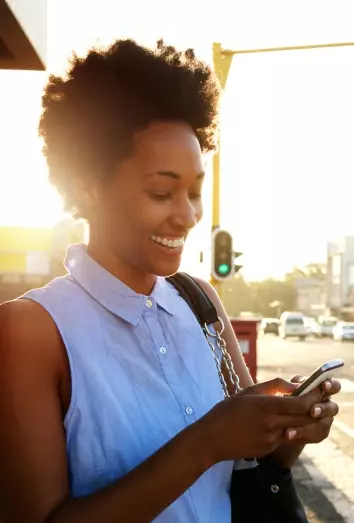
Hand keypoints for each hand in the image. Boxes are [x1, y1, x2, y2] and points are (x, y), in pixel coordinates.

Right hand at [199, 378, 321, 462]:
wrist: (211, 439)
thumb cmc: (226, 411)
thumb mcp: (247, 392)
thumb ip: (272, 386)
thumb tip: (293, 385)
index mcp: (266, 406)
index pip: (300, 404)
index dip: (312, 398)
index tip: (317, 391)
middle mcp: (271, 424)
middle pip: (304, 418)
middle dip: (313, 409)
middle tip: (314, 401)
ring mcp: (271, 439)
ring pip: (296, 429)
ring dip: (300, 421)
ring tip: (295, 412)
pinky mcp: (268, 450)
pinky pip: (283, 438)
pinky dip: (284, 430)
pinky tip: (272, 425)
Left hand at [283, 376, 340, 442]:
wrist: (275, 418)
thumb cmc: (281, 396)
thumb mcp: (281, 388)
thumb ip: (288, 384)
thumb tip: (297, 386)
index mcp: (321, 389)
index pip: (334, 385)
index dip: (331, 385)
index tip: (324, 386)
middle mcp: (326, 404)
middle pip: (333, 408)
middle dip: (323, 409)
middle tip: (313, 412)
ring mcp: (325, 420)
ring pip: (324, 425)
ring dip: (309, 427)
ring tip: (291, 430)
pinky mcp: (319, 433)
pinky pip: (316, 436)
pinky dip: (302, 435)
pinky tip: (289, 435)